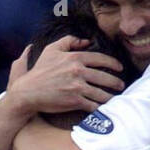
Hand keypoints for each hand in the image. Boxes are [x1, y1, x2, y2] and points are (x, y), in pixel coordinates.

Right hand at [7, 35, 124, 116]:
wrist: (28, 92)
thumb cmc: (39, 71)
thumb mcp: (51, 50)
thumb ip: (69, 40)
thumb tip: (86, 41)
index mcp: (74, 57)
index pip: (101, 59)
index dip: (113, 63)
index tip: (120, 68)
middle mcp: (78, 71)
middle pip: (104, 77)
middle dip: (116, 82)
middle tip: (121, 85)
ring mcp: (77, 87)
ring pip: (101, 92)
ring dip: (111, 96)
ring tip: (115, 98)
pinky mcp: (74, 101)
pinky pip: (93, 105)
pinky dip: (100, 107)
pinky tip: (105, 108)